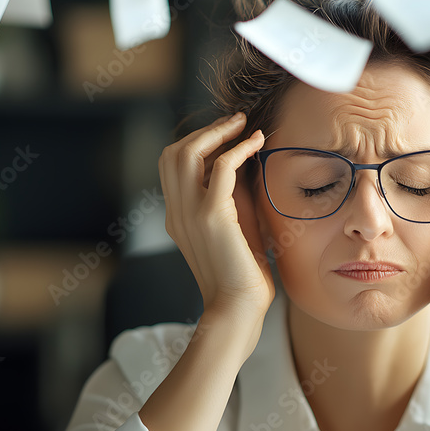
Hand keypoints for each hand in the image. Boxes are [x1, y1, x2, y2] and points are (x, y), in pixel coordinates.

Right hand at [158, 112, 273, 325]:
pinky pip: (221, 167)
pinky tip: (257, 142)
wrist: (238, 308)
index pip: (173, 167)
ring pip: (187, 152)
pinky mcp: (212, 216)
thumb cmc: (243, 274)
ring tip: (243, 125)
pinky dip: (239, 147)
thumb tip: (245, 162)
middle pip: (173, 153)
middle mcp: (177, 212)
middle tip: (234, 123)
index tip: (227, 135)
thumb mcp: (235, 227)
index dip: (198, 143)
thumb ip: (233, 197)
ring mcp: (190, 213)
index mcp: (178, 217)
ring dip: (216, 132)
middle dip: (203, 131)